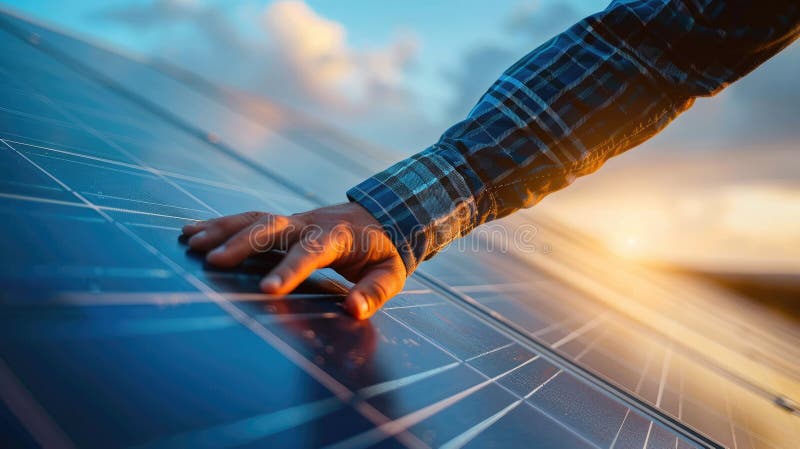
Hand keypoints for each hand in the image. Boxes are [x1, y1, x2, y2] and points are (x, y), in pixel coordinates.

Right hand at [180, 203, 405, 318]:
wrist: (380, 216)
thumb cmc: (382, 251)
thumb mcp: (390, 273)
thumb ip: (374, 292)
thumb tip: (354, 310)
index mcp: (338, 236)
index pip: (312, 251)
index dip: (290, 268)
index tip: (268, 290)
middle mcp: (310, 224)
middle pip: (273, 227)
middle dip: (242, 243)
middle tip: (213, 262)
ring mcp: (293, 221)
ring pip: (254, 219)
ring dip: (222, 229)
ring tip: (190, 244)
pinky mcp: (281, 224)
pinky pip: (247, 220)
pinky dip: (219, 225)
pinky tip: (190, 233)